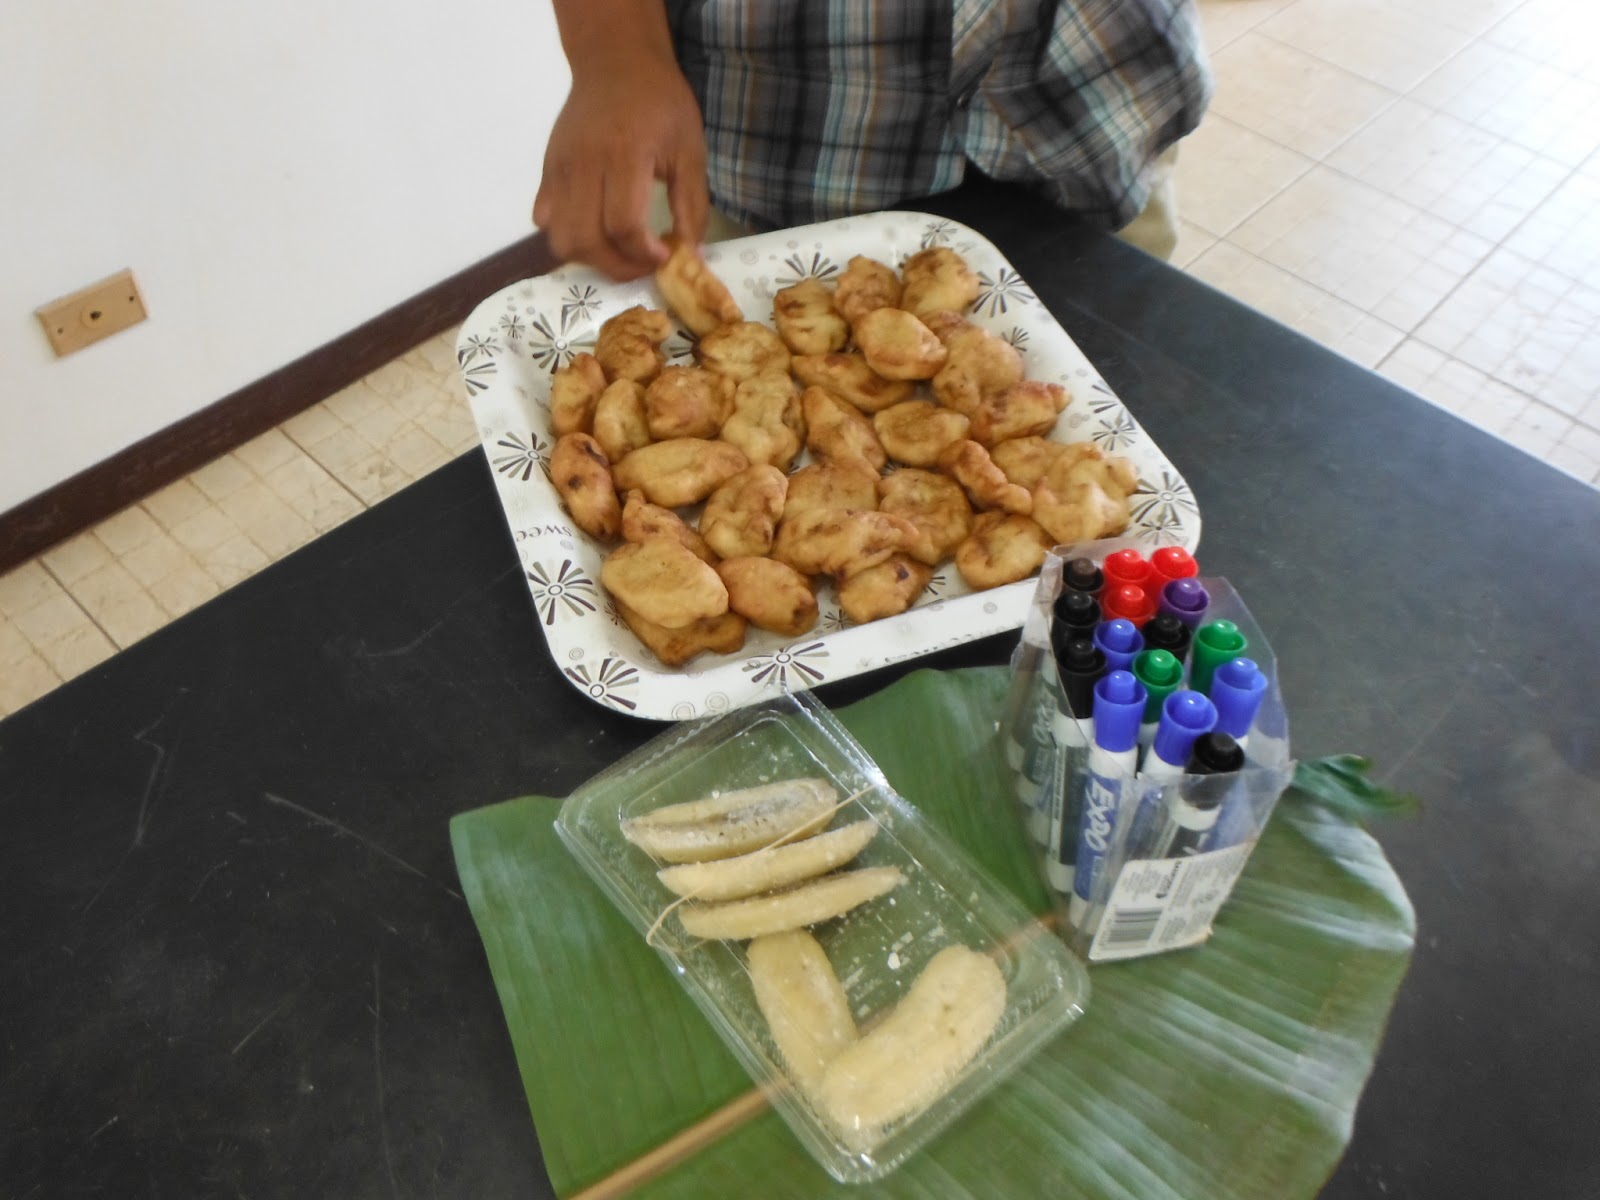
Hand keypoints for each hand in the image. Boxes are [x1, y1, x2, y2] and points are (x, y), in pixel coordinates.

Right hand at [533, 46, 709, 280]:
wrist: (615, 60)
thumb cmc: (660, 103)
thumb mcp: (690, 148)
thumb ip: (692, 204)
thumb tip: (692, 256)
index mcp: (624, 155)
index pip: (623, 225)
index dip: (643, 254)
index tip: (663, 256)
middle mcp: (584, 164)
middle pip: (586, 240)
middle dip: (618, 266)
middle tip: (642, 262)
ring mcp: (559, 168)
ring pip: (560, 237)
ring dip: (590, 258)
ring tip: (619, 251)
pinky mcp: (547, 169)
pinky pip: (545, 218)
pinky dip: (568, 234)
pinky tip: (595, 227)